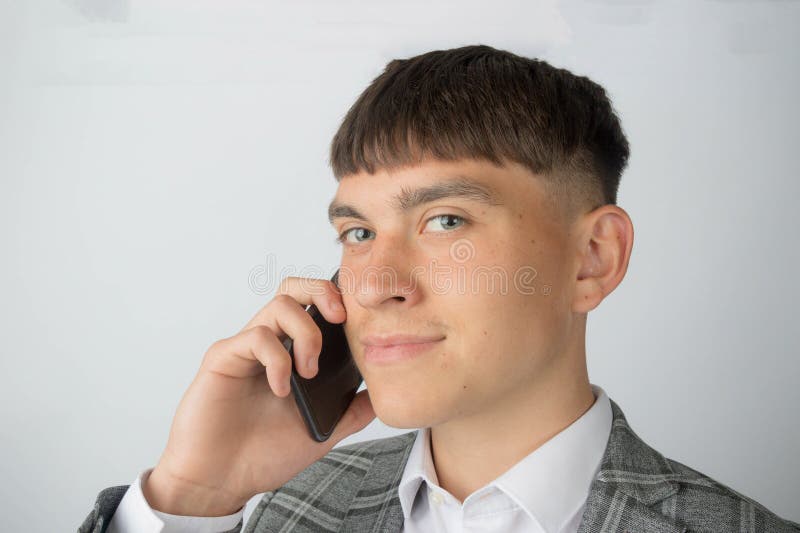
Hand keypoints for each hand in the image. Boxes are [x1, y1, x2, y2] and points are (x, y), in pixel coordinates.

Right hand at [142, 276, 374, 515]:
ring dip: (306, 333)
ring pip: (280, 304)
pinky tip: (281, 390)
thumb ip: (351, 412)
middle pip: (294, 289)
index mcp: (290, 353)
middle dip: (323, 292)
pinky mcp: (223, 357)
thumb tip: (381, 394)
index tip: (357, 321)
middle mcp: (268, 343)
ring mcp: (245, 348)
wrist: (219, 481)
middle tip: (339, 320)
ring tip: (309, 373)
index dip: (337, 300)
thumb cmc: (261, 455)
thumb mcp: (321, 433)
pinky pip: (257, 337)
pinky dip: (278, 360)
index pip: (313, 305)